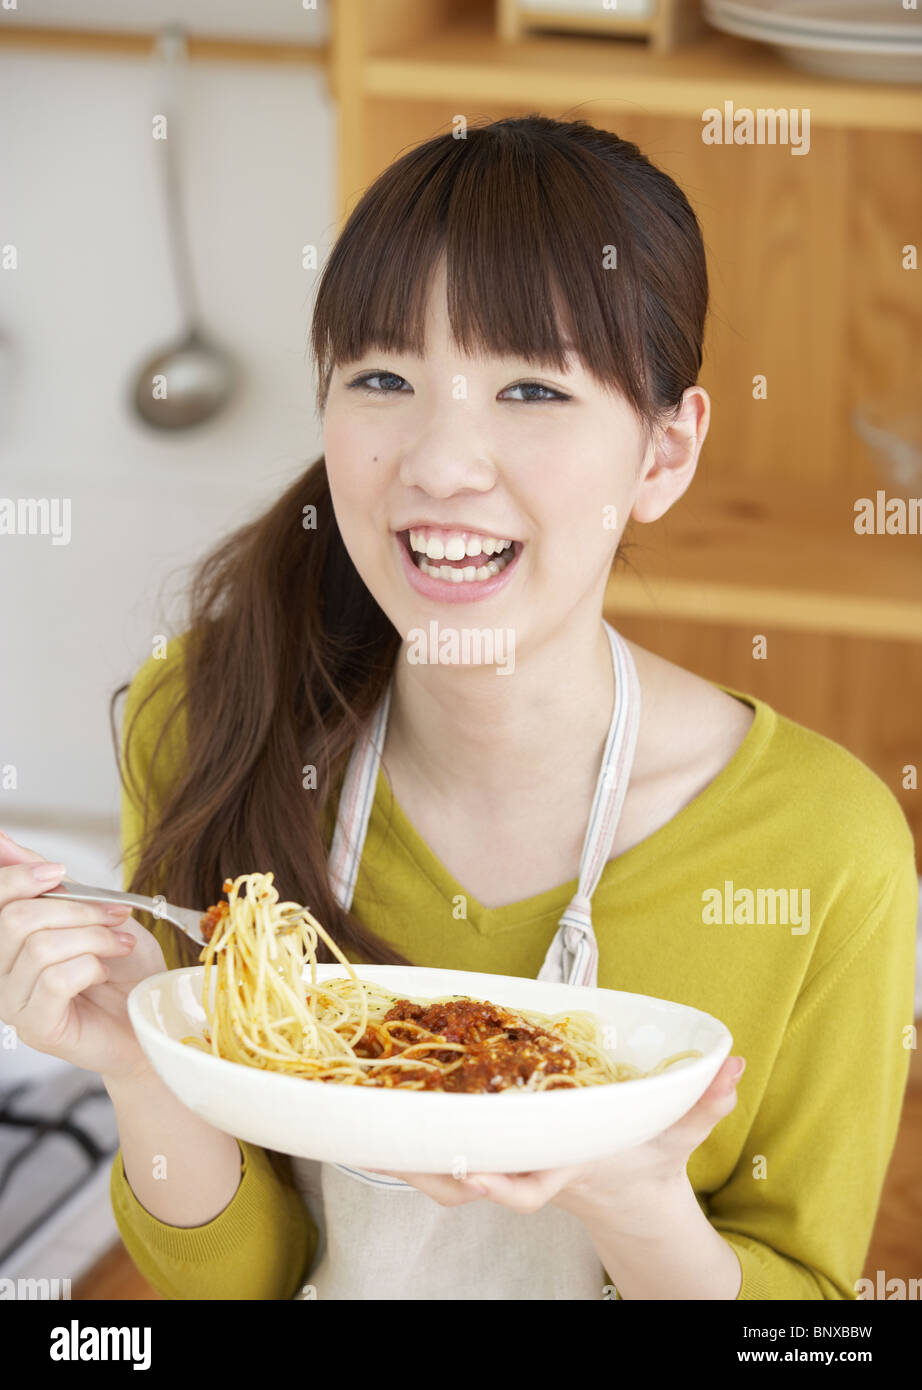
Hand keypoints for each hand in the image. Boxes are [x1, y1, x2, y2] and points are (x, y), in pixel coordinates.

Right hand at [0, 830, 165, 1085]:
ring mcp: (13, 1003)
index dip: (18, 876)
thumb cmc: (124, 968)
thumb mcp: (91, 910)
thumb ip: (46, 881)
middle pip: (16, 919)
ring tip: (119, 945)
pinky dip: (91, 966)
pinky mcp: (36, 1027)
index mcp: (7, 942)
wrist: (151, 1016)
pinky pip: (55, 980)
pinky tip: (105, 973)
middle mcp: (1, 973)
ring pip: (40, 947)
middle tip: (114, 916)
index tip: (59, 872)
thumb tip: (2, 840)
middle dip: (76, 909)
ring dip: (93, 938)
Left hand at [372, 1055, 745, 1232]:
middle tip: (394, 1143)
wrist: (625, 1184)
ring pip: (446, 1173)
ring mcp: (508, 1162)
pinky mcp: (493, 1149)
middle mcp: (529, 1168)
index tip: (473, 1170)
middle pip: (470, 1184)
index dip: (500, 1184)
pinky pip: (447, 1150)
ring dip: (409, 1152)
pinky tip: (383, 1110)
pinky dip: (416, 1136)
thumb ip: (703, 1102)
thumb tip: (732, 1064)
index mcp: (569, 1165)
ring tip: (369, 1124)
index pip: (531, 1187)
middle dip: (431, 1169)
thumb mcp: (678, 1132)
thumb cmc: (646, 1153)